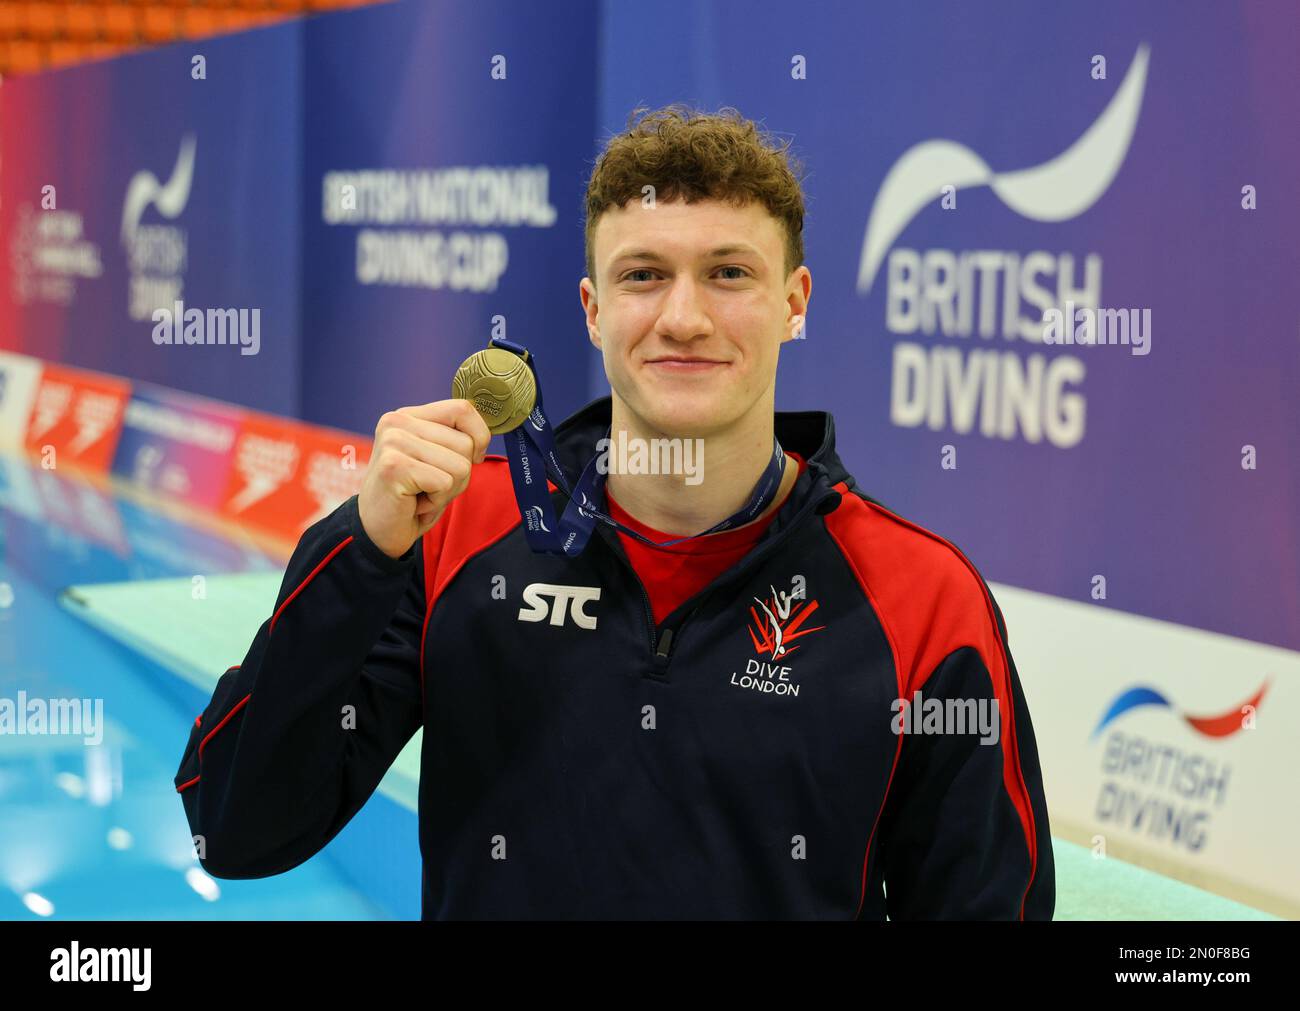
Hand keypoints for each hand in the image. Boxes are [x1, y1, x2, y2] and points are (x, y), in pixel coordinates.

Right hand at [357, 399, 491, 558]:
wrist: (378, 531)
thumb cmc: (413, 496)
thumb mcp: (438, 459)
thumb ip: (456, 439)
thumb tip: (484, 436)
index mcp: (409, 416)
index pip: (462, 409)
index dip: (479, 437)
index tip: (471, 459)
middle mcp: (397, 422)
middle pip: (466, 443)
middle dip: (459, 474)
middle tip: (429, 486)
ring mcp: (393, 442)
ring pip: (460, 466)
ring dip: (447, 490)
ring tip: (421, 494)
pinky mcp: (394, 467)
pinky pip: (444, 484)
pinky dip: (436, 501)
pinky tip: (413, 503)